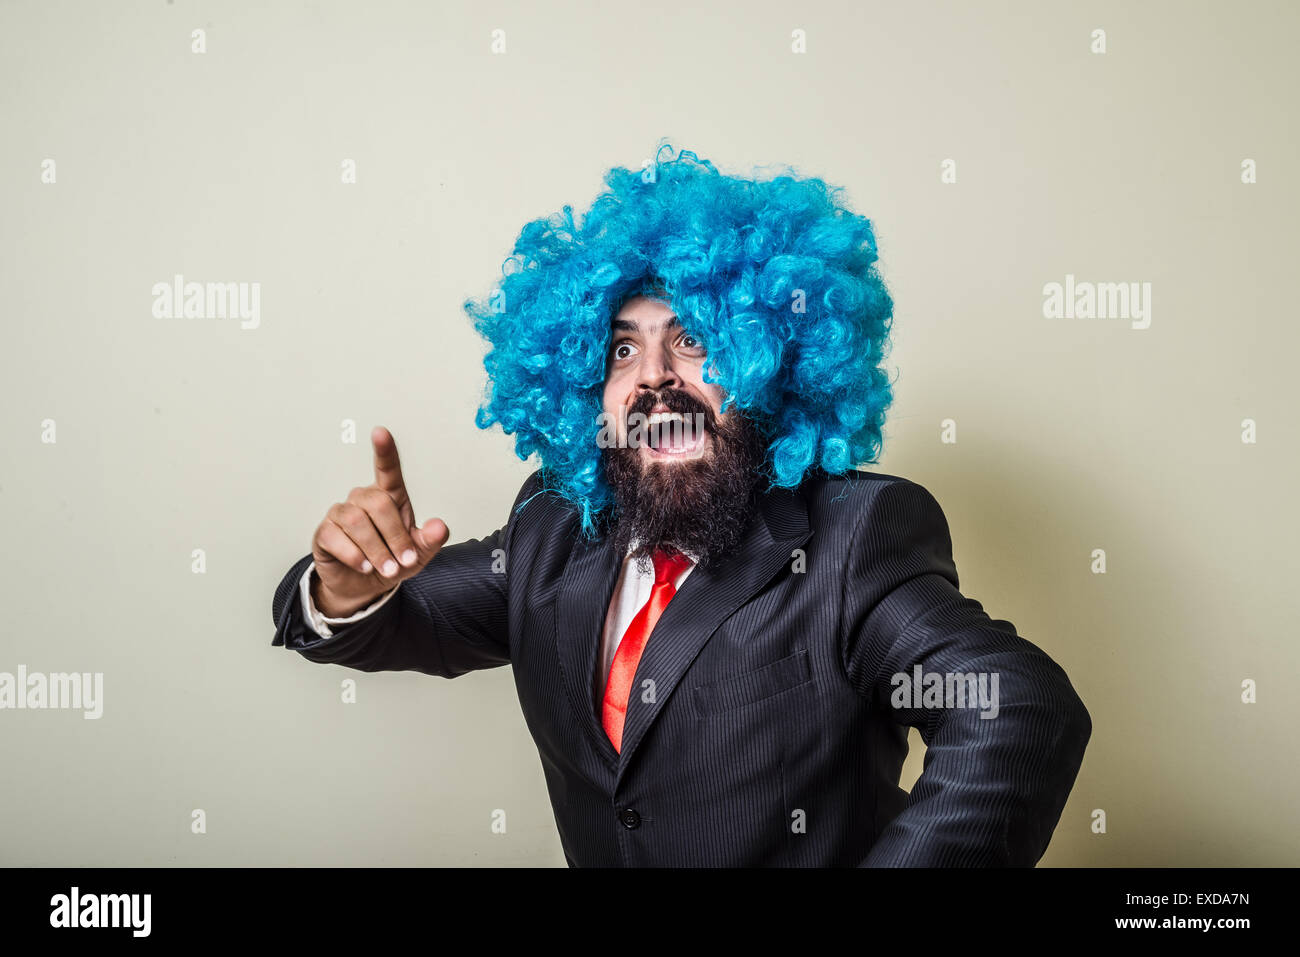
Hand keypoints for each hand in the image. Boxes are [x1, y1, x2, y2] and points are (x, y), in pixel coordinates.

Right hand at [310, 426, 449, 617]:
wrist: (364, 586)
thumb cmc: (391, 561)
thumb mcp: (417, 555)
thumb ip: (430, 540)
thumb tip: (440, 526)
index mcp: (389, 497)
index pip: (387, 469)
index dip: (384, 451)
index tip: (381, 432)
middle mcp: (363, 499)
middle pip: (378, 503)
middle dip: (393, 536)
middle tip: (401, 561)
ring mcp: (341, 514)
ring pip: (356, 520)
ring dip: (375, 549)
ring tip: (385, 568)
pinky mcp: (324, 532)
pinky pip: (335, 536)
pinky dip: (354, 555)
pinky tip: (363, 566)